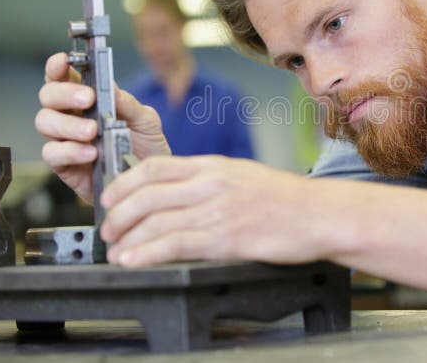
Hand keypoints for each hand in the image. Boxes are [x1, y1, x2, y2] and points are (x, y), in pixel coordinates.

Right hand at [35, 52, 170, 202]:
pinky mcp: (64, 165)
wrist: (150, 181)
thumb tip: (110, 87)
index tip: (62, 61)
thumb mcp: (146, 121)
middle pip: (48, 96)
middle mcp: (71, 116)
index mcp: (87, 99)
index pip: (63, 77)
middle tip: (87, 99)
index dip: (57, 67)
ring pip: (44, 123)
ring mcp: (65, 139)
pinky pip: (52, 154)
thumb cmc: (146, 146)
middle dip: (64, 93)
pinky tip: (90, 153)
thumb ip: (128, 104)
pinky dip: (70, 151)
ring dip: (67, 124)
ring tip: (91, 131)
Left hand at [99, 155, 337, 266]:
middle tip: (108, 229)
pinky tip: (134, 260)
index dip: (124, 183)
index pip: (155, 167)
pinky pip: (175, 244)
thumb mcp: (242, 175)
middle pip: (147, 194)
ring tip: (116, 251)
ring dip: (128, 238)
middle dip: (118, 214)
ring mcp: (217, 210)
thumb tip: (176, 189)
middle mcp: (210, 184)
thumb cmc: (285, 199)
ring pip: (155, 220)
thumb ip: (208, 179)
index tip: (110, 197)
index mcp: (213, 166)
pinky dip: (147, 253)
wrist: (318, 214)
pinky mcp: (226, 238)